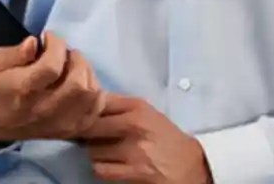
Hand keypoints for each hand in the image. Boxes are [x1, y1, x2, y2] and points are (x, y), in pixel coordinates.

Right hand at [0, 32, 105, 142]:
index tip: (49, 38)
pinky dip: (95, 90)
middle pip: (78, 84)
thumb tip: (34, 42)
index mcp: (24, 91)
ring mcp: (62, 122)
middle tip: (66, 53)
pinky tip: (83, 82)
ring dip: (87, 73)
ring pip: (91, 94)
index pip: (52, 67)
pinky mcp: (73, 129)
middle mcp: (45, 109)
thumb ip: (16, 52)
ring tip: (74, 67)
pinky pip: (96, 108)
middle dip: (77, 60)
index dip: (56, 46)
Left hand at [81, 94, 213, 183]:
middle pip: (90, 125)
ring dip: (95, 153)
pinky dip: (102, 169)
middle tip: (87, 137)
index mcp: (137, 106)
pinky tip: (111, 167)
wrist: (193, 166)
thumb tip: (86, 105)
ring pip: (92, 150)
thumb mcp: (147, 114)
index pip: (98, 101)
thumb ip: (119, 107)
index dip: (85, 110)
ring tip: (106, 153)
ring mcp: (134, 149)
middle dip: (85, 133)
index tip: (80, 116)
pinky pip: (101, 169)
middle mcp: (134, 124)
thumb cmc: (166, 138)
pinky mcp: (135, 172)